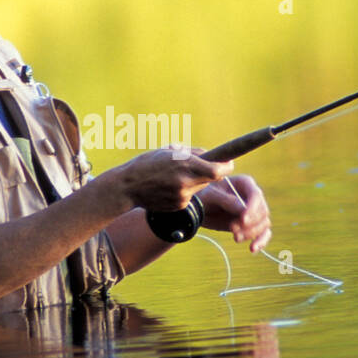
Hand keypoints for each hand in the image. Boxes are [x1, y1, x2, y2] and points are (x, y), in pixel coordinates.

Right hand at [117, 148, 234, 213]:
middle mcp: (185, 182)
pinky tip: (169, 187)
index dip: (226, 167)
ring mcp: (182, 197)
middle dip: (212, 172)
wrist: (128, 187)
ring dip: (195, 181)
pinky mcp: (179, 206)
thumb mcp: (169, 151)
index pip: (217, 171)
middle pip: (211, 179)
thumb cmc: (148, 163)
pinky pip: (190, 196)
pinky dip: (185, 191)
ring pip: (199, 187)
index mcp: (184, 165)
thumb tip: (210, 156)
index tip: (229, 163)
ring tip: (176, 175)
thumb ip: (192, 153)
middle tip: (206, 165)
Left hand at [199, 173, 271, 253]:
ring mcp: (254, 211)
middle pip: (262, 211)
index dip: (252, 209)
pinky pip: (263, 233)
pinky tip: (252, 249)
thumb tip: (244, 210)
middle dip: (250, 223)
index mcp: (245, 183)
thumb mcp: (211, 196)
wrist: (199, 209)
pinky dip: (261, 241)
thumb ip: (227, 201)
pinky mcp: (252, 225)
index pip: (256, 195)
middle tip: (232, 229)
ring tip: (236, 238)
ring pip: (263, 223)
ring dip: (251, 233)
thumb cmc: (204, 197)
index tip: (243, 220)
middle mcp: (252, 197)